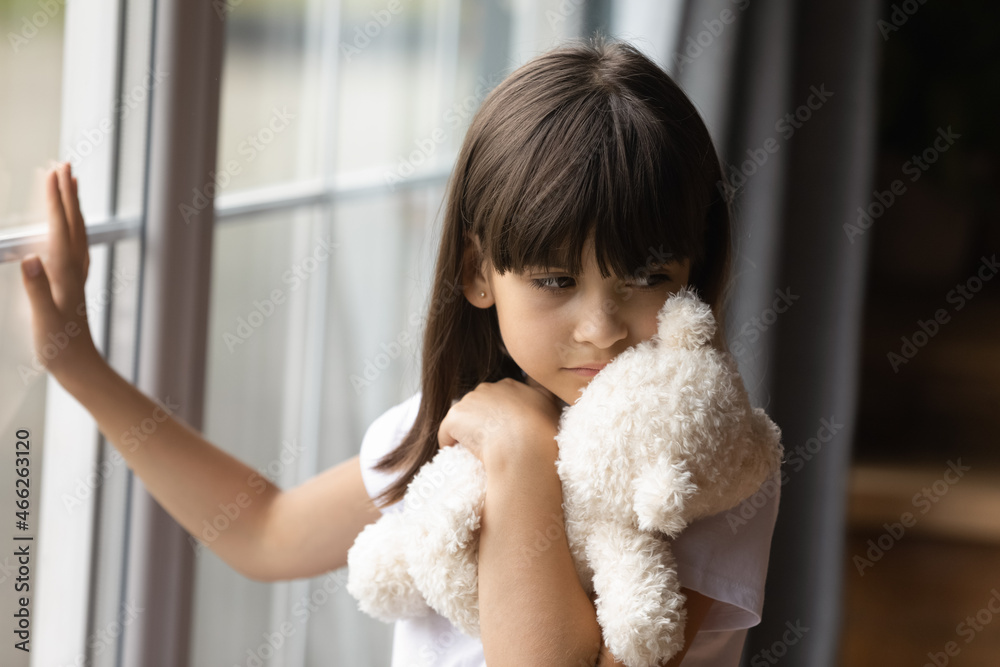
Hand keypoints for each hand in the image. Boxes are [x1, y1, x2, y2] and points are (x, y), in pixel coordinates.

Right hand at [19, 162, 99, 381]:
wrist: (78, 366)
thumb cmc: (58, 347)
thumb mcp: (43, 319)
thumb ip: (36, 290)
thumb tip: (31, 259)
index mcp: (65, 272)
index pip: (61, 227)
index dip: (56, 199)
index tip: (53, 172)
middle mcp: (74, 269)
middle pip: (73, 222)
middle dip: (67, 193)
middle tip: (64, 164)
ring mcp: (76, 275)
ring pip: (76, 231)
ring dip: (72, 206)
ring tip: (70, 183)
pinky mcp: (73, 284)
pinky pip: (74, 245)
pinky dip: (71, 227)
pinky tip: (68, 226)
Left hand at [437, 376, 564, 472]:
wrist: (524, 447)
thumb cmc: (543, 434)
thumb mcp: (552, 407)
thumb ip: (542, 396)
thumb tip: (541, 395)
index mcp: (512, 385)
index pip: (501, 396)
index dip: (502, 416)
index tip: (506, 432)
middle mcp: (490, 387)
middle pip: (480, 404)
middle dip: (483, 421)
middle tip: (493, 444)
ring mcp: (470, 400)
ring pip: (464, 418)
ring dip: (467, 432)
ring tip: (478, 452)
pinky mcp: (454, 417)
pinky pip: (447, 433)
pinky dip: (449, 443)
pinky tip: (458, 454)